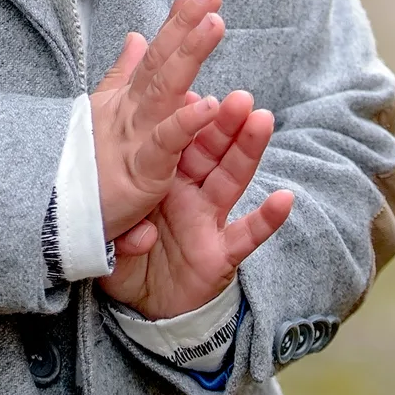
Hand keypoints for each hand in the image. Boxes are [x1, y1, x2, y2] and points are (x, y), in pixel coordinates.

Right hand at [90, 0, 227, 236]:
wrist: (50, 216)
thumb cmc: (81, 170)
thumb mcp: (106, 117)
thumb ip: (124, 76)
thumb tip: (136, 37)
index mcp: (128, 102)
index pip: (157, 55)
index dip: (177, 22)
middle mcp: (131, 112)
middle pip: (162, 61)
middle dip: (184, 24)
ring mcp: (135, 138)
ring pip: (165, 89)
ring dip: (188, 54)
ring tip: (213, 24)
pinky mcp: (140, 172)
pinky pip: (165, 143)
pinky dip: (185, 122)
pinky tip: (208, 102)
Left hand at [100, 87, 294, 321]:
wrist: (143, 307)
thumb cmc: (130, 258)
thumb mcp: (110, 225)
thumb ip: (112, 197)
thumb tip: (117, 172)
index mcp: (159, 178)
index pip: (175, 138)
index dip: (186, 114)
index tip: (192, 87)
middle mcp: (188, 194)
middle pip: (209, 151)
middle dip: (225, 122)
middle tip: (238, 95)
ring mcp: (207, 222)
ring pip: (231, 180)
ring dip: (248, 151)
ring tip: (262, 120)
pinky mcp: (219, 255)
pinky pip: (245, 236)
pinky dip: (266, 219)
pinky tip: (284, 199)